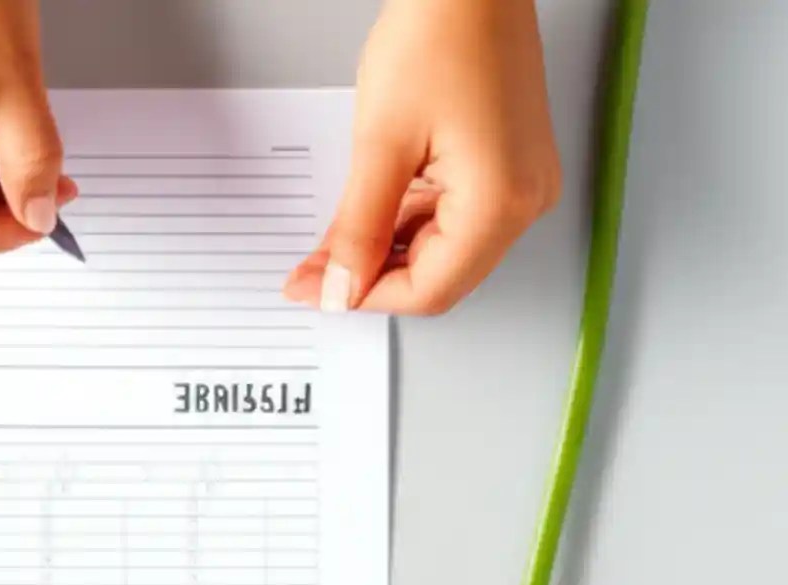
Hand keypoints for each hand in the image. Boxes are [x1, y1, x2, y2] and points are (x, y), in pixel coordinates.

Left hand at [284, 0, 560, 314]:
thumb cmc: (439, 34)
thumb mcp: (381, 144)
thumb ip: (358, 228)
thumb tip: (340, 287)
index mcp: (502, 202)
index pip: (430, 289)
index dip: (365, 297)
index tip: (314, 289)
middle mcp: (524, 201)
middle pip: (440, 275)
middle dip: (372, 277)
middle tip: (312, 272)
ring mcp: (520, 183)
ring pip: (443, 248)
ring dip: (384, 250)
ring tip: (328, 243)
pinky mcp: (508, 165)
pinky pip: (453, 214)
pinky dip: (406, 221)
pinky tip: (365, 216)